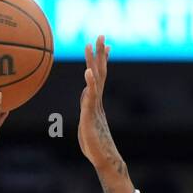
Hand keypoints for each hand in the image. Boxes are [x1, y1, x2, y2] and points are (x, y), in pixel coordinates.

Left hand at [78, 35, 131, 192]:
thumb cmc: (94, 144)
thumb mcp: (86, 121)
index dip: (102, 59)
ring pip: (96, 80)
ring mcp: (95, 107)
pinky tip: (88, 72)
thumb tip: (86, 93)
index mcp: (95, 101)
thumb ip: (86, 106)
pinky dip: (90, 84)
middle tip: (100, 34)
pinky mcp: (91, 116)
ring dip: (95, 61)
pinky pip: (90, 97)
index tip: (106, 44)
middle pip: (100, 72)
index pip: (99, 75)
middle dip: (100, 53)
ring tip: (94, 44)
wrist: (103, 159)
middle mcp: (96, 100)